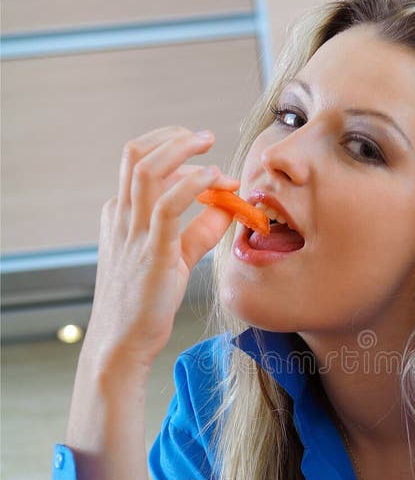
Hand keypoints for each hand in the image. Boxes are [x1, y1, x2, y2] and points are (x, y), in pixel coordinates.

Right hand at [86, 125, 238, 370]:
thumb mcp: (176, 258)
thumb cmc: (146, 303)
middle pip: (136, 154)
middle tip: (206, 137)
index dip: (173, 151)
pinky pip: (167, 206)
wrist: (123, 342)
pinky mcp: (151, 253)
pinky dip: (192, 185)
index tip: (204, 158)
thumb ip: (201, 231)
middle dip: (172, 138)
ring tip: (209, 146)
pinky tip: (213, 181)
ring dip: (180, 149)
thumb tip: (229, 206)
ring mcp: (132, 234)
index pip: (138, 163)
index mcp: (120, 215)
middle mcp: (122, 217)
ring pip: (146, 169)